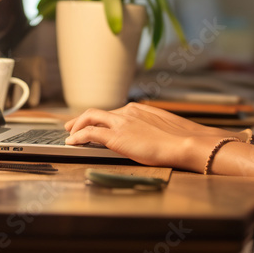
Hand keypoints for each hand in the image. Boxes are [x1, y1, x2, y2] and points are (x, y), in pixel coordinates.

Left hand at [64, 102, 238, 170]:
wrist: (184, 143)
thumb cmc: (180, 140)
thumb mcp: (163, 129)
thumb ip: (150, 129)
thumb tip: (148, 137)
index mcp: (138, 109)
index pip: (112, 112)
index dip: (99, 119)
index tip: (93, 123)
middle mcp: (127, 111)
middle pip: (97, 113)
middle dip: (81, 119)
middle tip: (71, 126)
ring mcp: (121, 122)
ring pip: (90, 119)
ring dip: (76, 126)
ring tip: (68, 134)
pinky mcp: (116, 136)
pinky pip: (89, 133)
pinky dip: (77, 136)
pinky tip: (71, 143)